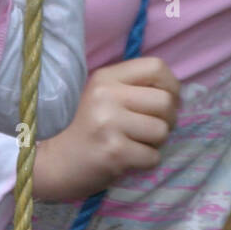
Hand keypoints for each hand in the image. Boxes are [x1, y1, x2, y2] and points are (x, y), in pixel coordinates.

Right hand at [34, 57, 180, 201]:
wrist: (53, 163)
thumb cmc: (85, 129)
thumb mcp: (103, 97)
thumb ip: (134, 88)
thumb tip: (177, 94)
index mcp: (105, 77)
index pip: (156, 66)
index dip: (171, 85)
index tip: (166, 101)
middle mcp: (106, 96)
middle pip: (165, 101)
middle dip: (167, 119)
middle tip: (150, 129)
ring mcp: (109, 124)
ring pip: (162, 131)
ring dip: (155, 143)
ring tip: (135, 144)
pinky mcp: (114, 152)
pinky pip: (153, 156)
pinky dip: (145, 162)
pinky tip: (126, 160)